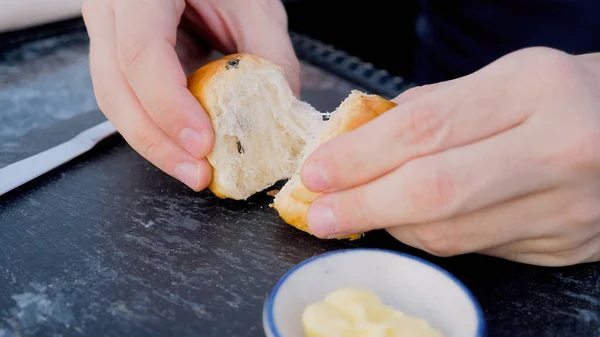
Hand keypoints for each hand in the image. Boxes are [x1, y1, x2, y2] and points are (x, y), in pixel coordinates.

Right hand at [81, 0, 299, 190]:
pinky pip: (129, 101)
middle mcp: (111, 12)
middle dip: (158, 141)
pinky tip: (185, 148)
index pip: (140, 54)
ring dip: (156, 143)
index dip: (169, 105)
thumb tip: (280, 116)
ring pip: (116, 102)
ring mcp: (109, 35)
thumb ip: (271, 57)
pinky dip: (158, 129)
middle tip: (198, 174)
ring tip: (195, 170)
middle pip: (117, 89)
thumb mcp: (256, 7)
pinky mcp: (120, 58)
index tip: (203, 143)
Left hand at [301, 47, 599, 265]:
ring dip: (391, 225)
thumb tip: (362, 140)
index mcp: (535, 89)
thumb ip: (435, 108)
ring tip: (359, 212)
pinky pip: (477, 250)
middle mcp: (558, 149)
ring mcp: (566, 207)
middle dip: (362, 205)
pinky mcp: (565, 246)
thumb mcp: (507, 76)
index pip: (423, 130)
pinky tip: (411, 221)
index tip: (317, 172)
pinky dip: (432, 236)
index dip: (358, 157)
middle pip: (432, 192)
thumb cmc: (566, 94)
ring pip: (450, 233)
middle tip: (320, 212)